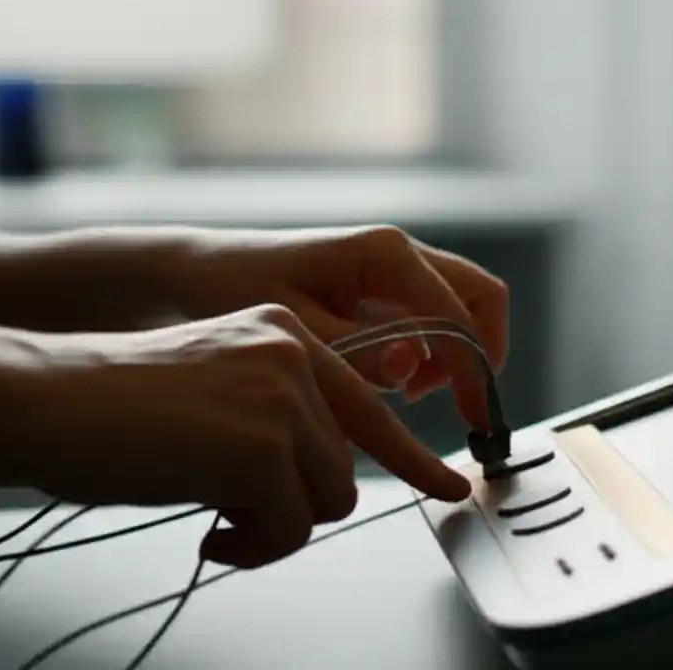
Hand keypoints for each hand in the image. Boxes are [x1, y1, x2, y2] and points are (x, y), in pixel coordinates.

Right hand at [20, 304, 470, 567]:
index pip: (367, 403)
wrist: (45, 399)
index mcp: (284, 333)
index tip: (447, 485)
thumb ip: (277, 416)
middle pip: (344, 467)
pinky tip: (207, 528)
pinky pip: (293, 526)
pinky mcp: (264, 444)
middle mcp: (294, 352)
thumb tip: (320, 481)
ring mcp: (283, 395)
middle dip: (294, 506)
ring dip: (273, 525)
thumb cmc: (111, 406)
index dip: (412, 456)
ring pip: (327, 499)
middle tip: (235, 516)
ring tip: (213, 513)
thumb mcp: (216, 388)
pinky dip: (255, 544)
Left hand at [167, 226, 508, 428]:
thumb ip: (357, 353)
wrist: (191, 276)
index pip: (459, 316)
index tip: (474, 420)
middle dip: (481, 355)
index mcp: (385, 254)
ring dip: (454, 355)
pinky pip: (430, 318)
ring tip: (412, 397)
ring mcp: (393, 269)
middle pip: (480, 297)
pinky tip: (391, 382)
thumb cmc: (231, 292)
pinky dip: (430, 352)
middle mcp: (399, 253)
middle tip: (463, 409)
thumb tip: (410, 367)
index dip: (474, 373)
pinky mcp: (380, 288)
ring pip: (460, 307)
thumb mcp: (294, 330)